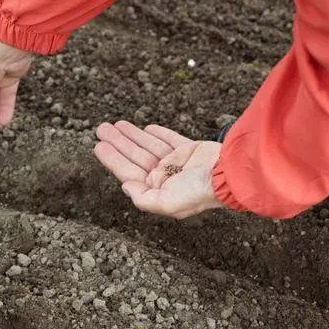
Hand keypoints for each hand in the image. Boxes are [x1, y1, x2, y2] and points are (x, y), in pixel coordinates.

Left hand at [94, 122, 223, 218]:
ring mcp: (178, 163)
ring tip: (115, 124)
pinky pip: (169, 140)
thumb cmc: (200, 192)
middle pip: (135, 157)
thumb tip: (125, 186)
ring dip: (132, 135)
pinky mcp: (191, 150)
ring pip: (148, 146)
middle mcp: (165, 177)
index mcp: (158, 190)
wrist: (230, 174)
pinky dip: (158, 133)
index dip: (112, 159)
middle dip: (118, 143)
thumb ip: (144, 199)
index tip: (98, 146)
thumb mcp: (168, 204)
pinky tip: (145, 128)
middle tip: (101, 128)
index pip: (128, 172)